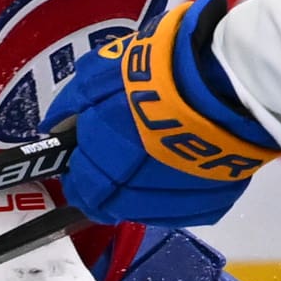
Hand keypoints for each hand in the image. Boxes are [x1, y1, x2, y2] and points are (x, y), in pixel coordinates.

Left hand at [51, 0, 280, 232]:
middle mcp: (138, 196)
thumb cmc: (157, 73)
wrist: (227, 78)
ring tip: (161, 150)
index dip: (80, 174)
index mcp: (105, 169)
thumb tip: (53, 128)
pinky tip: (190, 160)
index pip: (82, 191)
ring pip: (152, 207)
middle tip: (126, 149)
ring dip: (147, 188)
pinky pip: (191, 203)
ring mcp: (179, 202)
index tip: (86, 158)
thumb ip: (71, 105)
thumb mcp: (100, 75)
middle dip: (112, 182)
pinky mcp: (216, 200)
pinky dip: (184, 187)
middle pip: (116, 203)